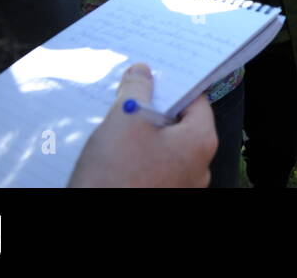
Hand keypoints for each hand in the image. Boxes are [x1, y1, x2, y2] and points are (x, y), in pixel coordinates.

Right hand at [68, 63, 216, 186]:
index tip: (154, 77)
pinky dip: (139, 159)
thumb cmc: (116, 175)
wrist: (96, 223)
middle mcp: (199, 167)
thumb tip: (142, 73)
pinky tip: (116, 154)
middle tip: (131, 100)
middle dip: (154, 112)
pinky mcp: (162, 194)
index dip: (174, 86)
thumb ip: (137, 90)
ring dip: (144, 137)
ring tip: (118, 127)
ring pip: (165, 149)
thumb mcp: (125, 120)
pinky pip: (155, 169)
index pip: (196, 101)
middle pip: (179, 125)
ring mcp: (182, 186)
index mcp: (201, 141)